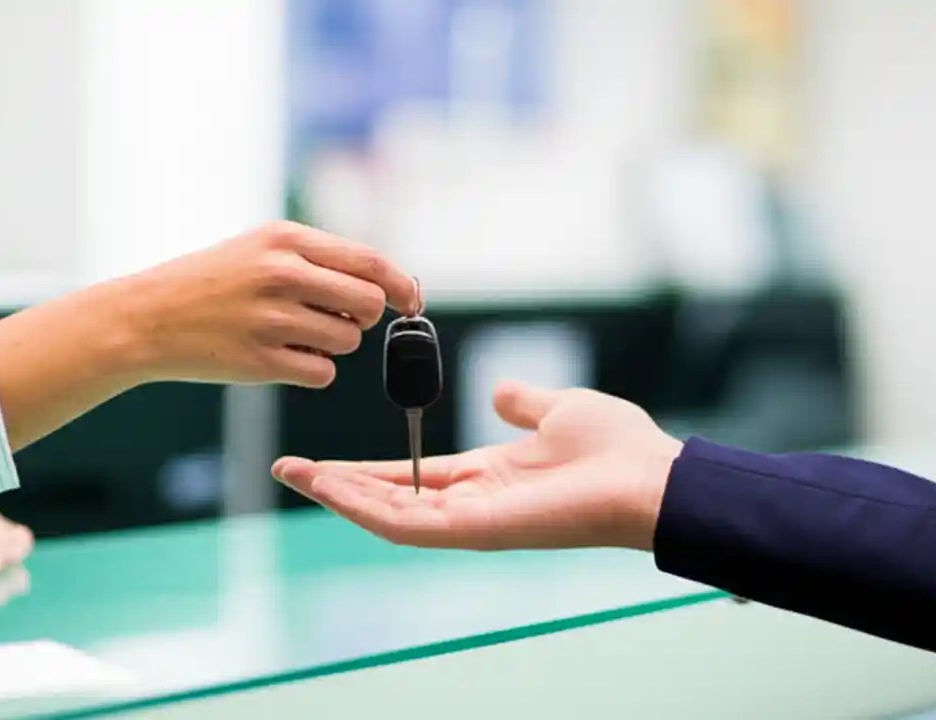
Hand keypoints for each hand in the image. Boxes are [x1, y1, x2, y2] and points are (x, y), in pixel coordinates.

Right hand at [121, 220, 420, 387]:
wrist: (147, 317)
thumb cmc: (215, 281)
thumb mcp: (263, 248)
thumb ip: (322, 260)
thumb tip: (389, 286)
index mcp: (285, 239)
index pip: (369, 261)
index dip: (400, 284)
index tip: (411, 300)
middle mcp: (281, 274)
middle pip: (368, 305)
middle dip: (364, 318)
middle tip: (338, 319)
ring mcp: (272, 319)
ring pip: (348, 342)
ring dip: (331, 344)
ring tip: (292, 333)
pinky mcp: (262, 361)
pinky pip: (322, 373)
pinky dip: (311, 370)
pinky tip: (280, 355)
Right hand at [272, 381, 682, 550]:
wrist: (648, 476)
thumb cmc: (615, 447)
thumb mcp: (557, 409)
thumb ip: (522, 402)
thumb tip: (501, 393)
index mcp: (486, 476)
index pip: (411, 476)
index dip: (364, 468)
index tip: (321, 458)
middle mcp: (471, 503)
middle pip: (389, 497)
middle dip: (336, 485)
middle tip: (287, 469)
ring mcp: (471, 522)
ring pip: (389, 515)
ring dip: (339, 496)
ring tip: (296, 475)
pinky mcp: (476, 531)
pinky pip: (409, 525)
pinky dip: (367, 509)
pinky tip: (333, 490)